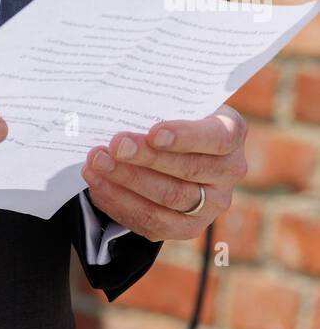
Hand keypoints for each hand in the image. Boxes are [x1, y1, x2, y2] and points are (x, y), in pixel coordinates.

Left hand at [80, 104, 247, 241]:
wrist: (177, 146)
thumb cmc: (173, 114)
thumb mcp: (176, 101)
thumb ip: (159, 103)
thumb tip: (123, 104)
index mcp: (231, 132)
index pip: (217, 138)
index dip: (186, 137)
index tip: (154, 133)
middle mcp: (228, 172)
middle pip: (188, 170)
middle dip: (145, 158)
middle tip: (114, 146)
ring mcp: (211, 204)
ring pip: (168, 198)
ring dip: (127, 181)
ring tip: (97, 163)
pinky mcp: (187, 227)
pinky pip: (152, 221)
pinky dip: (120, 202)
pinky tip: (99, 185)